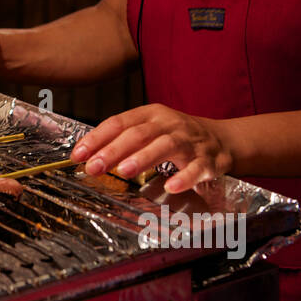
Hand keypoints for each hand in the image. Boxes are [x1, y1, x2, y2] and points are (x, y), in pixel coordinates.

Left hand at [70, 103, 233, 193]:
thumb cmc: (177, 136)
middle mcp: (169, 124)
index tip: (78, 155)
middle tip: (95, 166)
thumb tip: (87, 156)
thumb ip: (122, 140)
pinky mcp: (208, 160)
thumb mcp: (150, 130)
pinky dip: (184, 177)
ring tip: (124, 171)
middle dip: (114, 150)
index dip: (97, 138)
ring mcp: (189, 141)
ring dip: (143, 158)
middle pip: (138, 134)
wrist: (222, 139)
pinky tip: (171, 186)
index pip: (118, 122)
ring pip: (165, 146)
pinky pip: (196, 168)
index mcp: (151, 114)